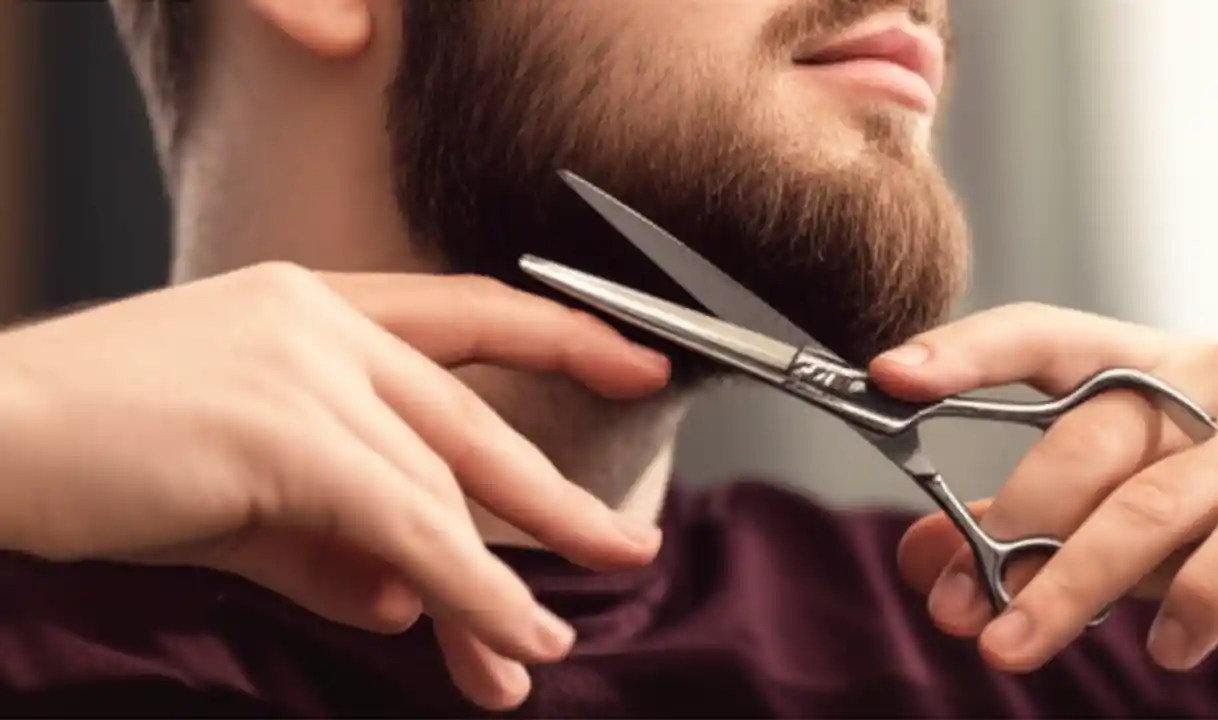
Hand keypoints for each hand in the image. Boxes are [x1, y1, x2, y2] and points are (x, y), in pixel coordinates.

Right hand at [0, 262, 670, 709]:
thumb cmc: (106, 454)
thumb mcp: (245, 500)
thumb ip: (335, 541)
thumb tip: (413, 597)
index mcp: (319, 306)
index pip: (471, 313)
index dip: (565, 337)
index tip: (639, 363)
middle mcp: (323, 321)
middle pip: (472, 422)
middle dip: (559, 497)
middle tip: (624, 550)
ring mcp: (305, 368)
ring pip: (442, 488)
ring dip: (500, 580)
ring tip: (540, 647)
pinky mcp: (285, 432)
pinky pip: (406, 522)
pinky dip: (468, 586)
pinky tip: (506, 636)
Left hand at [871, 303, 1217, 672]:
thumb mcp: (1127, 503)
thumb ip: (1031, 526)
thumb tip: (922, 560)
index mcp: (1149, 365)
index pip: (1043, 336)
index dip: (964, 351)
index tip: (886, 376)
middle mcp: (1213, 379)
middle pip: (1087, 440)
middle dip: (1011, 528)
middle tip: (952, 607)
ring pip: (1151, 503)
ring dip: (1070, 585)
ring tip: (1011, 646)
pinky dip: (1192, 603)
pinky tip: (1164, 648)